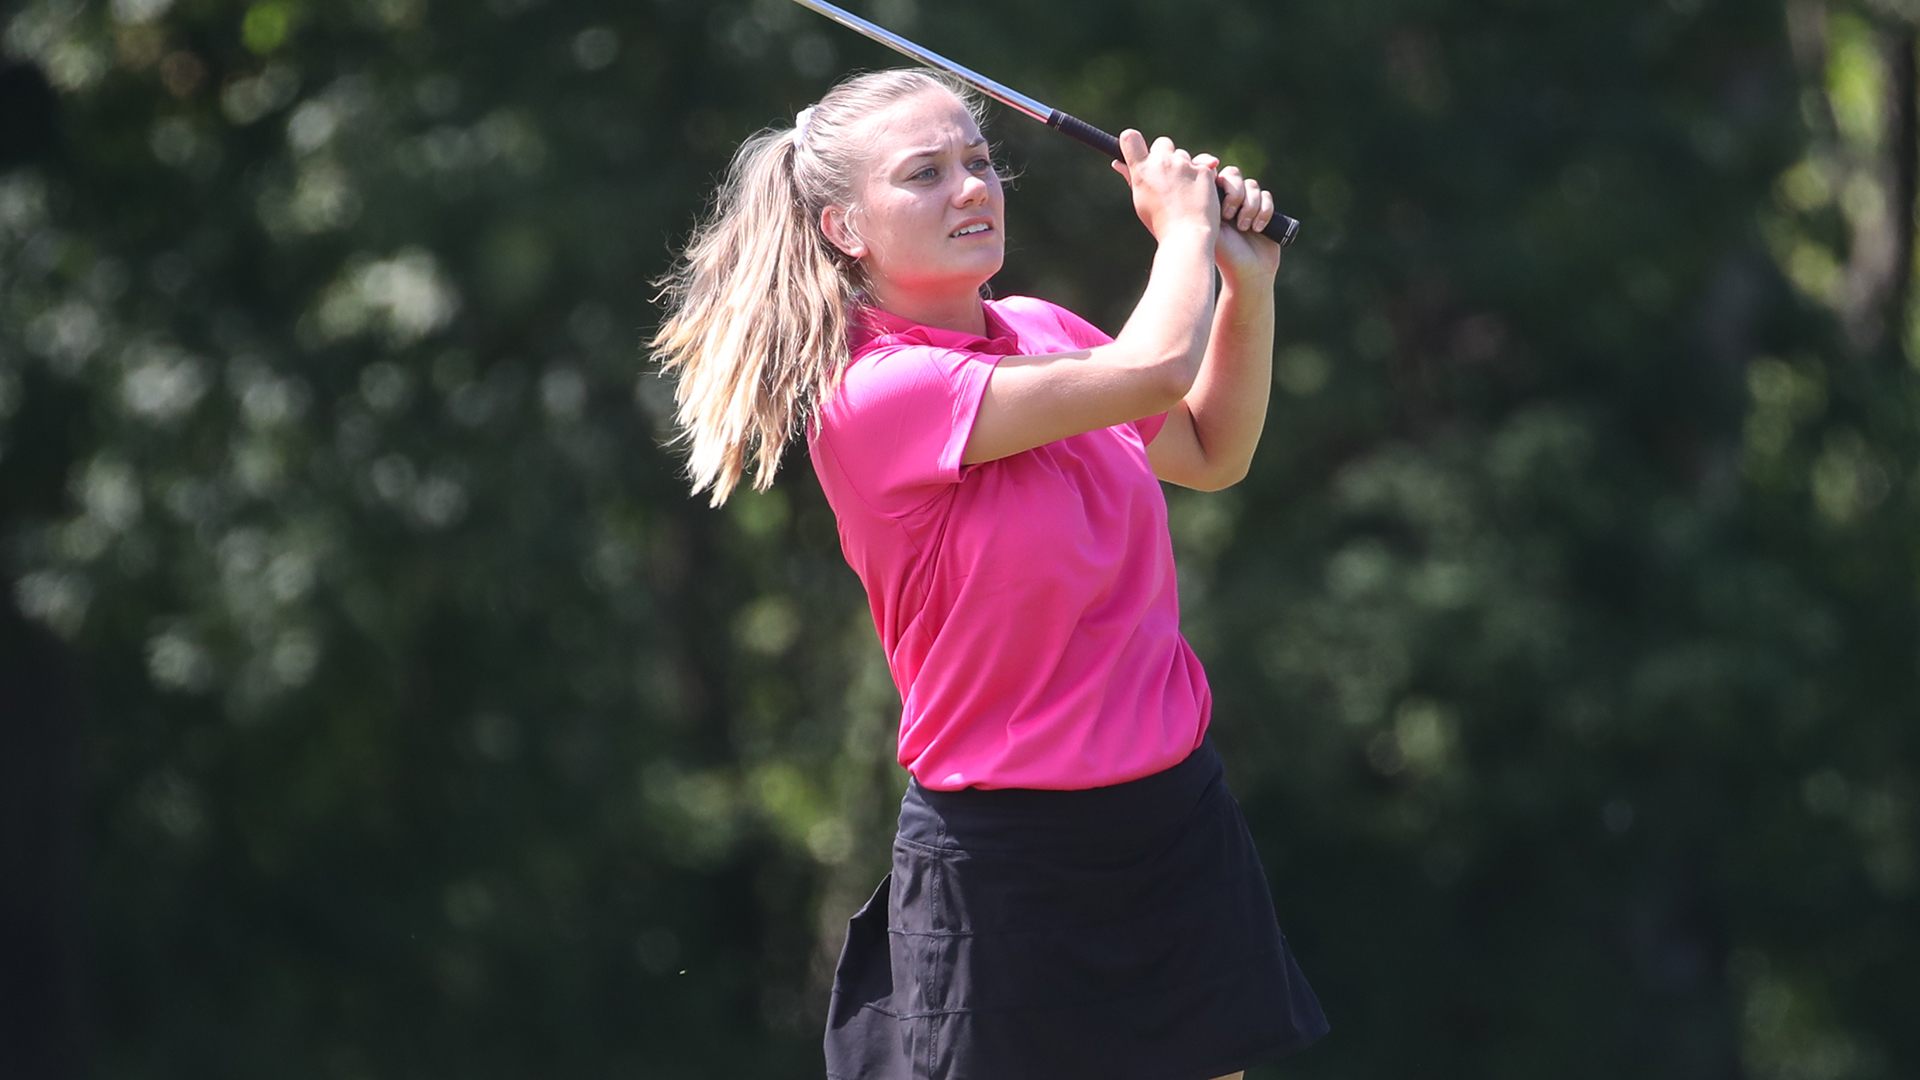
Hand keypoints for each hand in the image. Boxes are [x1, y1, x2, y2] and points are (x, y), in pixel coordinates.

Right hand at [1110, 130, 1219, 243]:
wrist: (1187, 237)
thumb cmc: (1161, 223)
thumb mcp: (1141, 200)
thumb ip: (1131, 178)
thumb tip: (1117, 163)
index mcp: (1142, 170)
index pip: (1130, 138)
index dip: (1132, 142)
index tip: (1136, 150)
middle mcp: (1162, 162)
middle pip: (1162, 143)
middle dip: (1165, 155)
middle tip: (1168, 177)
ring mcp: (1184, 165)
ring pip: (1184, 155)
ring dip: (1184, 167)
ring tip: (1185, 192)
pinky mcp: (1203, 170)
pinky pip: (1203, 164)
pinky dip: (1202, 175)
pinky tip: (1200, 192)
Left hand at [1194, 154, 1281, 285]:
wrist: (1248, 273)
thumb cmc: (1224, 255)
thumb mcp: (1210, 229)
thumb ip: (1205, 206)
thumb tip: (1203, 180)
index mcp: (1211, 201)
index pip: (1215, 175)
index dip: (1221, 185)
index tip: (1222, 210)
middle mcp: (1228, 199)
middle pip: (1233, 174)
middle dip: (1236, 194)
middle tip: (1230, 217)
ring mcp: (1247, 204)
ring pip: (1252, 185)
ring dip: (1250, 206)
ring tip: (1245, 228)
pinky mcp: (1264, 210)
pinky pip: (1266, 196)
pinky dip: (1264, 210)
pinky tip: (1258, 229)